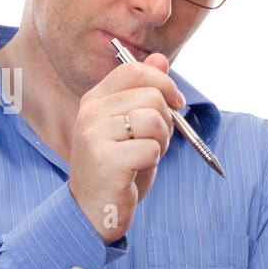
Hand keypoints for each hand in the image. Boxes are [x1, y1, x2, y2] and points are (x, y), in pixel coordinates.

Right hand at [67, 52, 184, 242]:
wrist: (94, 210)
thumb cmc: (118, 168)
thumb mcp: (133, 126)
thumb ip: (145, 92)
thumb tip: (161, 58)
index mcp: (95, 99)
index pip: (134, 70)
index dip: (164, 82)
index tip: (177, 102)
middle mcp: (91, 112)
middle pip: (152, 96)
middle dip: (167, 121)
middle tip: (154, 143)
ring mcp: (95, 135)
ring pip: (154, 120)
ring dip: (162, 142)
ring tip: (145, 156)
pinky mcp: (105, 159)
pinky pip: (151, 148)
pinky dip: (153, 161)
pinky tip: (136, 171)